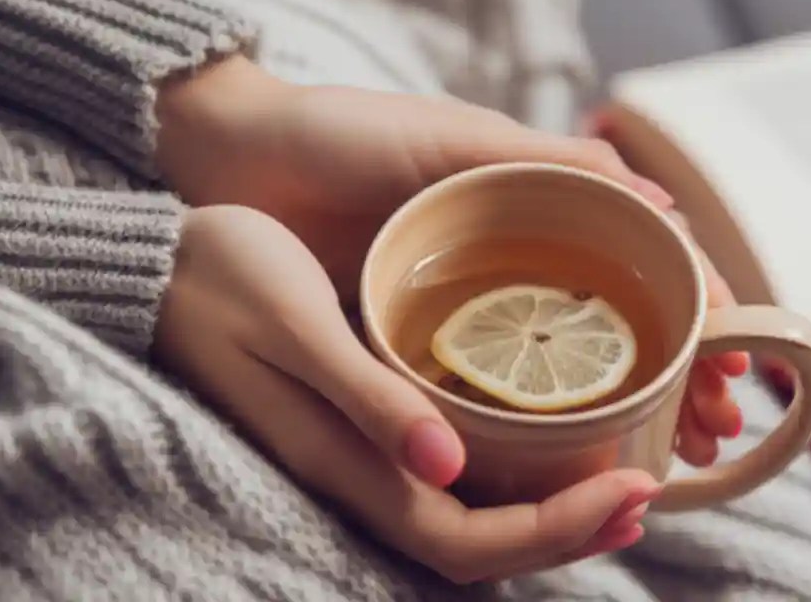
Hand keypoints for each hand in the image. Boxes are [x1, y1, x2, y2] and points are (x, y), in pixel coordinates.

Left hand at [155, 57, 744, 465]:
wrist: (233, 161)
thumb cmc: (345, 133)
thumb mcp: (458, 137)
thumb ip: (555, 160)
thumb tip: (661, 201)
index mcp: (536, 216)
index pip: (641, 269)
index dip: (696, 316)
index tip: (733, 362)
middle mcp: (513, 273)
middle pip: (619, 335)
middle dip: (680, 382)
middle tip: (715, 431)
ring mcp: (467, 319)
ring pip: (568, 381)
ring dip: (631, 418)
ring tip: (675, 459)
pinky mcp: (416, 357)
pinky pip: (490, 402)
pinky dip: (543, 434)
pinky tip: (584, 462)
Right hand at [155, 206, 659, 581]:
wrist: (160, 266)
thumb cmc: (223, 279)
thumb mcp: (296, 326)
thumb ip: (368, 400)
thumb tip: (446, 466)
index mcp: (349, 463)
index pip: (471, 539)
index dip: (558, 529)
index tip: (633, 491)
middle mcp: (363, 474)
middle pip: (483, 545)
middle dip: (572, 531)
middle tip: (651, 492)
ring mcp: (365, 455)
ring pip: (474, 517)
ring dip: (553, 509)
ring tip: (622, 479)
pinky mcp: (368, 427)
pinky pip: (457, 476)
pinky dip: (517, 475)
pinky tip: (553, 439)